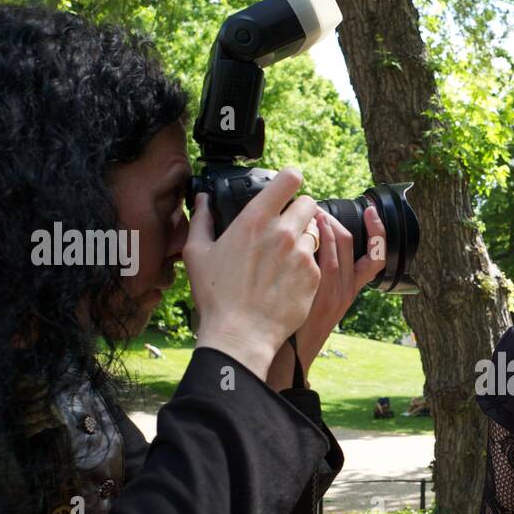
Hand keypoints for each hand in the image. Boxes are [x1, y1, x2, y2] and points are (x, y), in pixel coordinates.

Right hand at [184, 167, 320, 378]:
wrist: (240, 334)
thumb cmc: (216, 295)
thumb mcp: (197, 253)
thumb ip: (201, 220)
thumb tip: (202, 200)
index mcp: (255, 219)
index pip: (290, 179)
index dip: (291, 179)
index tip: (288, 186)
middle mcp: (283, 232)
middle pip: (309, 203)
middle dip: (300, 210)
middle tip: (288, 225)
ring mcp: (302, 254)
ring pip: (315, 233)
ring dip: (305, 238)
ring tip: (286, 256)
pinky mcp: (314, 276)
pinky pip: (317, 260)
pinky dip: (307, 265)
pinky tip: (288, 279)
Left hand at [308, 203, 387, 340]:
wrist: (290, 353)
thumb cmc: (299, 324)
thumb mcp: (322, 303)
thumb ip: (324, 277)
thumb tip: (315, 244)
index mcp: (352, 290)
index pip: (376, 256)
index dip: (378, 232)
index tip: (371, 211)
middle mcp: (347, 289)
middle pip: (350, 242)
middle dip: (335, 219)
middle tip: (318, 209)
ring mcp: (333, 290)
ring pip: (336, 245)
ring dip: (322, 223)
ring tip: (309, 213)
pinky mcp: (317, 291)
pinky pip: (320, 256)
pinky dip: (313, 238)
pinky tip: (299, 231)